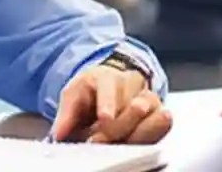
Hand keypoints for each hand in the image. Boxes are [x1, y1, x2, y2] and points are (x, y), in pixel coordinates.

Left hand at [50, 64, 171, 144]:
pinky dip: (151, 134)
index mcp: (107, 76)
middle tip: (102, 142)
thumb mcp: (74, 96)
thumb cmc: (92, 91)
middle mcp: (132, 84)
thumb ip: (66, 115)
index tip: (105, 117)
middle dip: (119, 128)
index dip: (108, 103)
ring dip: (138, 133)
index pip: (110, 87)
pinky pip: (163, 123)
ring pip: (153, 114)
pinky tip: (138, 144)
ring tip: (123, 144)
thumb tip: (59, 134)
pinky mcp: (158, 113)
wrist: (109, 85)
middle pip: (133, 106)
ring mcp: (148, 98)